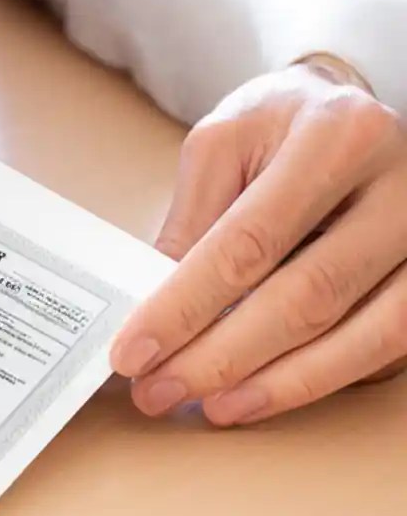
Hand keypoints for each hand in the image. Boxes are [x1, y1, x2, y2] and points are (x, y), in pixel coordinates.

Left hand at [111, 57, 406, 425]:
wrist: (348, 109)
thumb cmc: (280, 125)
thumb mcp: (221, 146)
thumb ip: (192, 223)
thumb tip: (155, 311)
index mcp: (336, 137)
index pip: (249, 241)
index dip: (186, 307)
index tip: (135, 352)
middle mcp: (401, 185)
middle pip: (307, 296)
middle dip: (223, 357)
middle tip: (158, 390)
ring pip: (363, 334)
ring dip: (278, 384)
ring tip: (211, 407)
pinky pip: (387, 346)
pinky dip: (324, 379)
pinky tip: (267, 395)